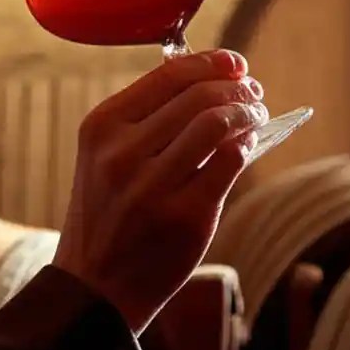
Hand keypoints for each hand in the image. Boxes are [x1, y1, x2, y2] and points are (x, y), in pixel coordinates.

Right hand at [51, 49, 267, 333]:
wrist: (94, 286)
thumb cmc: (108, 214)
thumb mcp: (104, 157)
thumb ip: (147, 119)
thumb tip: (214, 78)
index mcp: (101, 127)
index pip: (168, 75)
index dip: (211, 63)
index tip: (235, 64)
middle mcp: (121, 152)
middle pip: (199, 96)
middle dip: (237, 88)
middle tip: (253, 94)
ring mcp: (152, 186)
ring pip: (218, 124)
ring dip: (248, 114)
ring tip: (255, 117)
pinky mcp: (185, 217)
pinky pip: (231, 163)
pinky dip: (246, 147)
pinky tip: (246, 148)